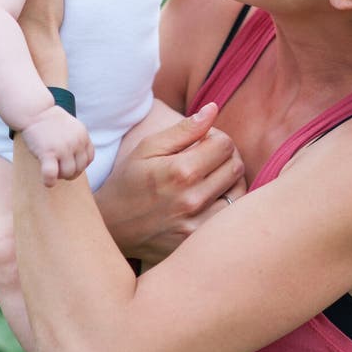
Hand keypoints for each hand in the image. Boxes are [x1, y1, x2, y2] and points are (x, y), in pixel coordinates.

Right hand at [20, 105, 94, 187]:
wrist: (36, 112)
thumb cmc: (52, 122)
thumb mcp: (73, 127)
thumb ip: (79, 141)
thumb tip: (80, 162)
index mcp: (83, 136)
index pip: (89, 159)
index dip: (80, 165)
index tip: (70, 164)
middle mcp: (76, 142)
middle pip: (79, 168)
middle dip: (70, 172)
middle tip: (59, 168)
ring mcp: (62, 148)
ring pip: (68, 173)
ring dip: (60, 176)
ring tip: (52, 170)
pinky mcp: (47, 153)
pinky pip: (51, 174)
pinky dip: (50, 181)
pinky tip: (47, 181)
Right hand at [95, 103, 245, 262]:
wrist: (112, 226)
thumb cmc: (130, 180)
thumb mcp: (149, 147)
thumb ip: (185, 129)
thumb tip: (214, 109)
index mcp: (181, 172)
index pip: (225, 144)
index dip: (216, 137)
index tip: (203, 142)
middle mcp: (192, 200)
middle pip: (235, 166)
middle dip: (226, 156)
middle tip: (209, 158)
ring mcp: (197, 226)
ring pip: (239, 193)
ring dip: (230, 180)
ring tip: (211, 177)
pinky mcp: (198, 243)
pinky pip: (230, 217)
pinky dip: (227, 203)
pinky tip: (211, 197)